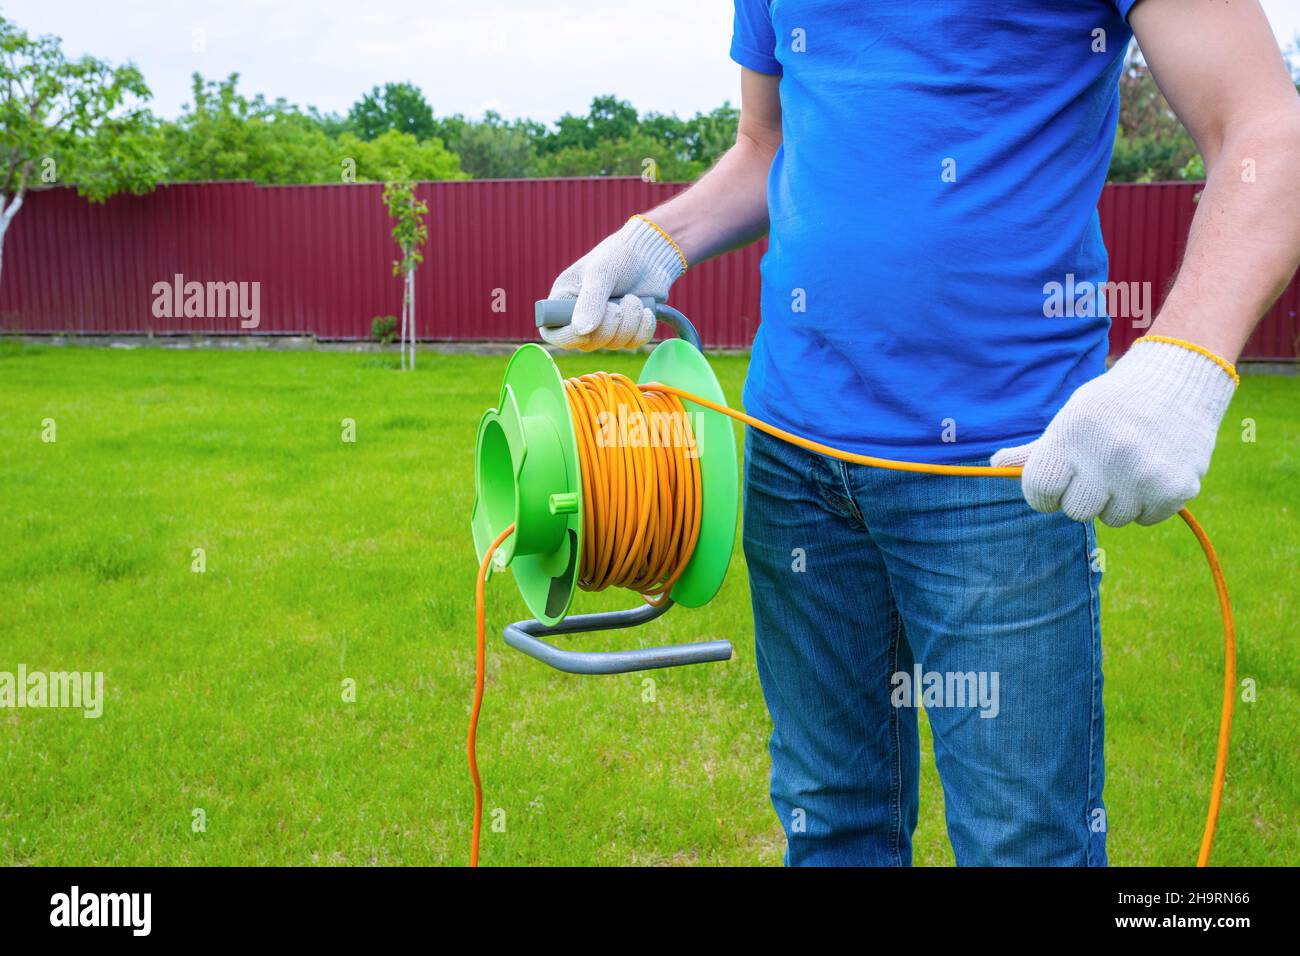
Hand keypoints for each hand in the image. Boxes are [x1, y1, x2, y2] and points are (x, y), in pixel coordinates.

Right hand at [540, 216, 685, 350]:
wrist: (650, 255)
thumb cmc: (619, 256)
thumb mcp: (601, 272)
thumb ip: (590, 302)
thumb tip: (581, 332)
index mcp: (563, 301)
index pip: (554, 333)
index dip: (568, 337)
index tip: (587, 329)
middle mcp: (580, 317)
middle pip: (587, 344)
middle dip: (609, 324)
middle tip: (619, 302)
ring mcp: (605, 327)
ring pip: (613, 344)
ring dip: (629, 321)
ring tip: (633, 297)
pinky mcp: (627, 331)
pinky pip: (634, 343)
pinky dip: (643, 327)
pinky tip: (646, 309)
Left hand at [991, 338, 1236, 525]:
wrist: (1178, 380)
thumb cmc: (1112, 404)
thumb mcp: (1070, 417)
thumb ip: (1035, 450)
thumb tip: (994, 464)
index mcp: (1072, 436)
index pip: (1039, 490)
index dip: (1043, 493)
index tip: (1053, 485)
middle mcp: (1107, 456)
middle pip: (1076, 511)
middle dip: (1082, 496)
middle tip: (1098, 470)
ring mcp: (1144, 475)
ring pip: (1112, 518)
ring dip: (1117, 500)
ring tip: (1129, 465)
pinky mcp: (1176, 489)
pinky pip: (1146, 518)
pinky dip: (1148, 502)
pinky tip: (1152, 469)